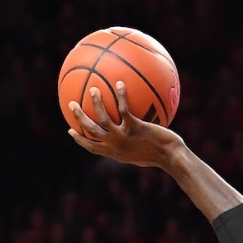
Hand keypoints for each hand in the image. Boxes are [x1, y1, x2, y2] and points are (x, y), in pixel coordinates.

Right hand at [66, 80, 182, 167]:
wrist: (170, 157)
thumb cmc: (160, 157)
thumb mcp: (142, 155)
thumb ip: (132, 146)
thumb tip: (130, 135)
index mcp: (115, 153)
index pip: (91, 147)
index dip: (80, 139)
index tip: (71, 130)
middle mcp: (116, 146)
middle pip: (91, 131)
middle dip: (79, 117)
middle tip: (72, 105)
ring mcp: (124, 136)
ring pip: (103, 118)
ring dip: (96, 103)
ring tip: (93, 90)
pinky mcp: (135, 127)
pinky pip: (124, 108)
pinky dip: (121, 96)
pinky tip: (120, 84)